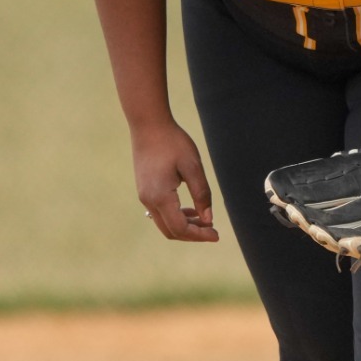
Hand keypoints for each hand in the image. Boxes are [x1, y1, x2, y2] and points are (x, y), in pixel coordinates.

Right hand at [130, 121, 217, 241]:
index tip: (217, 235)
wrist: (148, 125)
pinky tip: (190, 209)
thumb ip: (202, 194)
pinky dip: (176, 216)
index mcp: (160, 196)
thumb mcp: (193, 166)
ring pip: (165, 224)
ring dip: (185, 226)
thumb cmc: (173, 142)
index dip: (200, 235)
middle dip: (193, 234)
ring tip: (205, 219)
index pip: (180, 228)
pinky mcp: (144, 191)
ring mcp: (144, 196)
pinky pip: (160, 213)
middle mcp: (148, 200)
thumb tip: (208, 219)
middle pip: (171, 231)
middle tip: (213, 230)